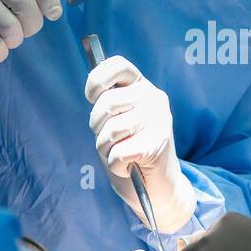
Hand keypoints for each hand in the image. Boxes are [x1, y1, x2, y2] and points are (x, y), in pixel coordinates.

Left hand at [86, 56, 195, 231]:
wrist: (158, 185)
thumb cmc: (131, 149)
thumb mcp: (118, 119)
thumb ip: (109, 102)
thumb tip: (94, 91)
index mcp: (142, 86)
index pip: (118, 65)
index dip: (96, 80)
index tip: (92, 98)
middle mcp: (154, 98)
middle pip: (108, 102)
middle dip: (96, 125)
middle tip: (107, 138)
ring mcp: (159, 121)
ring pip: (111, 130)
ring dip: (105, 148)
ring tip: (117, 153)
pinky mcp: (157, 145)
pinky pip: (119, 153)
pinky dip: (115, 165)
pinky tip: (126, 166)